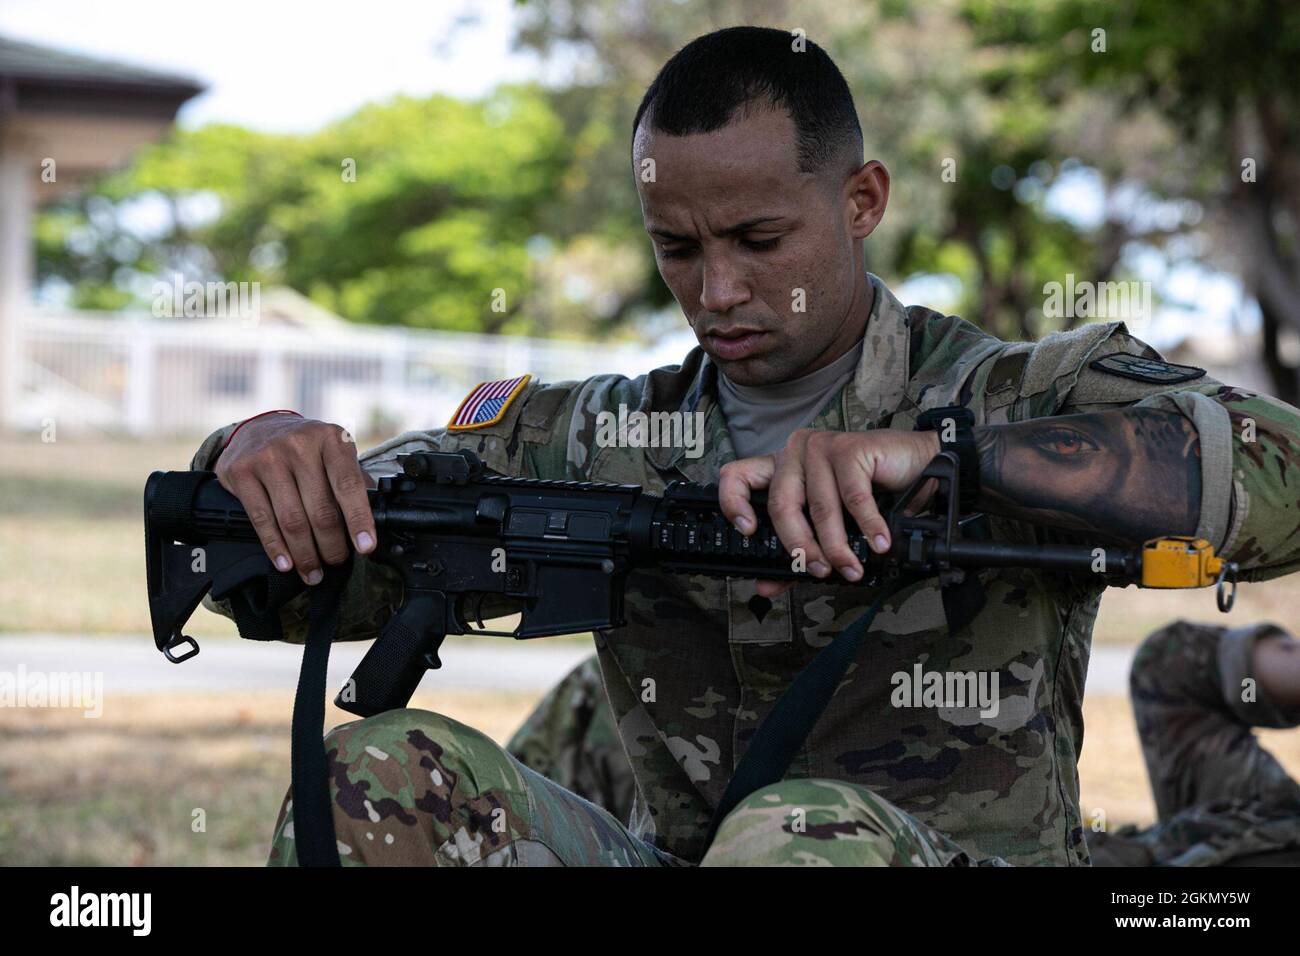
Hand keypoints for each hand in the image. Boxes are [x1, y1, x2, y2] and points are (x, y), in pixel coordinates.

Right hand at [214, 415, 376, 584]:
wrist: (258, 427)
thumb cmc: (305, 448)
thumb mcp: (334, 452)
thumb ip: (354, 480)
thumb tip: (374, 519)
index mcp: (331, 439)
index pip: (349, 485)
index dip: (359, 519)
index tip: (366, 547)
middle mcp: (299, 445)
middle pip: (321, 510)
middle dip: (332, 545)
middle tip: (336, 561)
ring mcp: (268, 458)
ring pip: (292, 520)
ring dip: (306, 554)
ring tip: (314, 571)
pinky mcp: (241, 472)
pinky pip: (262, 520)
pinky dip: (276, 547)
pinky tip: (286, 563)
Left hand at [718, 428, 940, 597]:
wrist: (922, 467)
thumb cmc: (875, 494)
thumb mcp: (830, 526)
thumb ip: (797, 554)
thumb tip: (766, 586)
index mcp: (783, 467)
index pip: (737, 476)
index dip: (733, 504)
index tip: (747, 531)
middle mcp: (795, 452)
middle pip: (781, 506)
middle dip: (800, 546)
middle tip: (817, 571)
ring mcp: (822, 447)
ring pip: (819, 508)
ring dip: (837, 547)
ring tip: (851, 568)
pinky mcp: (850, 448)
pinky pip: (853, 498)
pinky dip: (867, 528)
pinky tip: (878, 543)